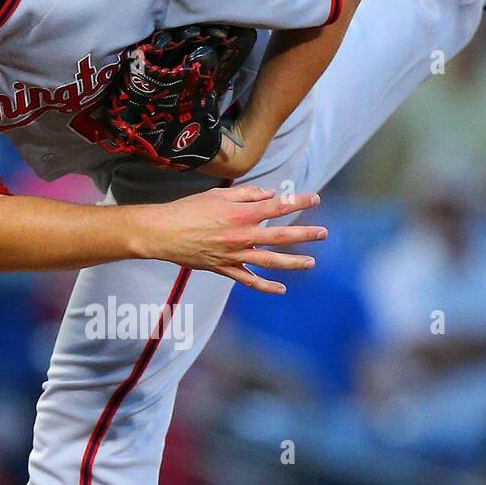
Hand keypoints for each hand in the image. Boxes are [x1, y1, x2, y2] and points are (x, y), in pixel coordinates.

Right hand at [137, 184, 325, 293]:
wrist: (163, 233)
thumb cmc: (188, 210)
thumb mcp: (218, 196)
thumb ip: (246, 196)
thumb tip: (269, 196)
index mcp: (240, 215)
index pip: (276, 208)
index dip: (297, 202)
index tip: (316, 199)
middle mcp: (241, 237)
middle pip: (280, 236)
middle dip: (304, 235)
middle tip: (323, 233)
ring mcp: (234, 256)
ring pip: (269, 261)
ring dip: (293, 262)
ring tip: (311, 262)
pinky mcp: (224, 269)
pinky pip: (249, 280)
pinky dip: (265, 286)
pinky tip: (281, 289)